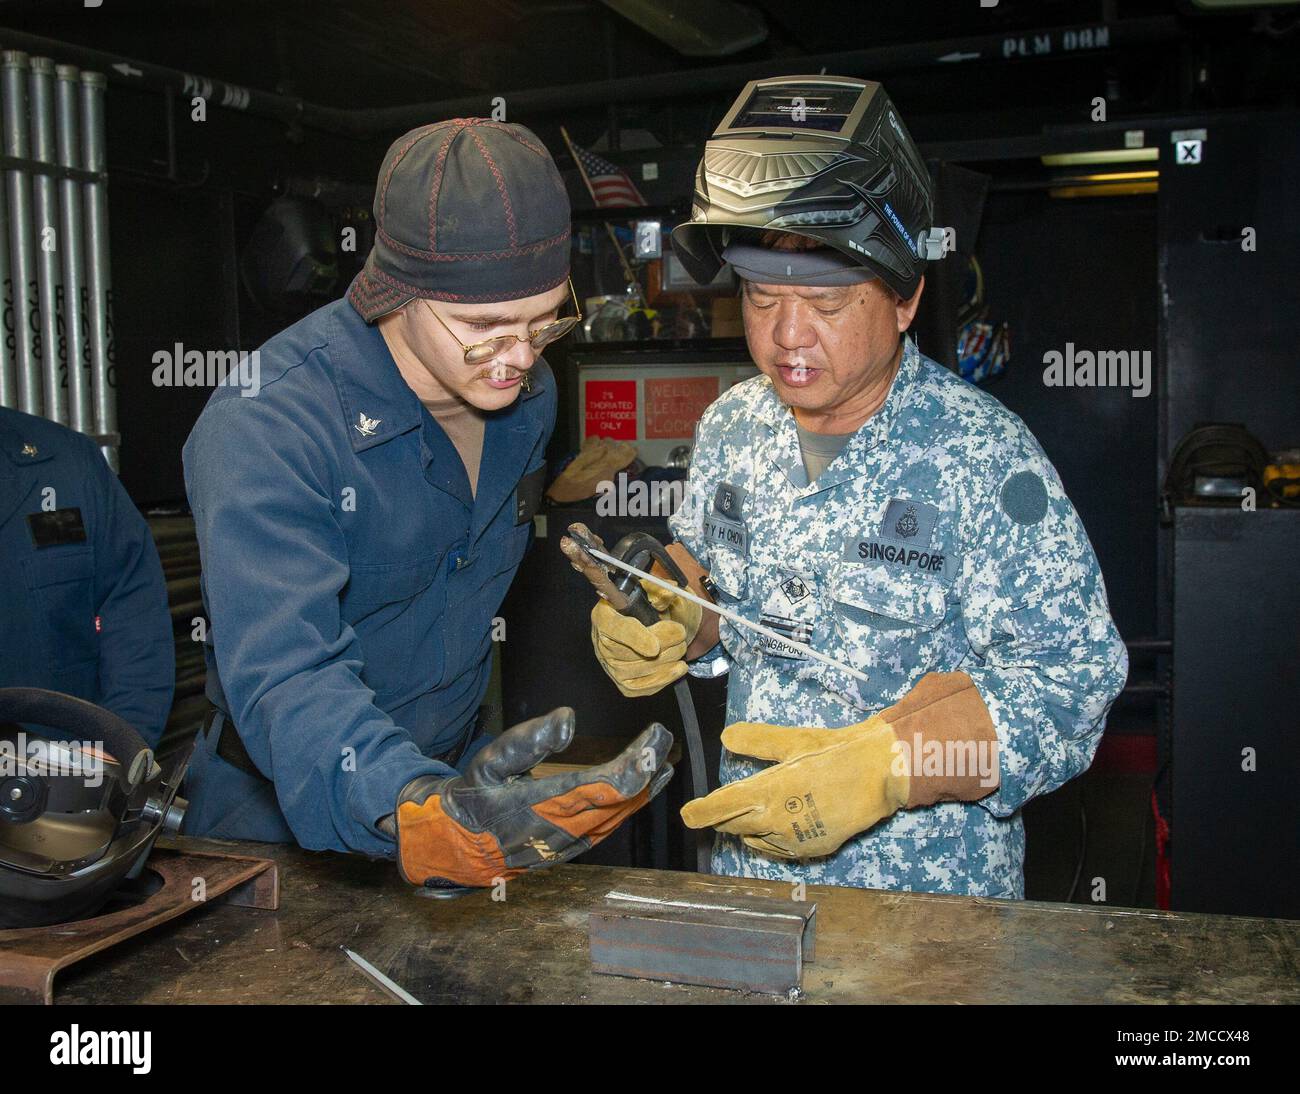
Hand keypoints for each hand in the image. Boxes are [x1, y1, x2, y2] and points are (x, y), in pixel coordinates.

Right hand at [395, 707, 672, 887]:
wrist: (460, 846)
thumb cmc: (476, 795)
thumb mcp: (488, 762)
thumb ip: (525, 741)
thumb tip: (568, 719)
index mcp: (541, 806)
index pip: (601, 787)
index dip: (633, 764)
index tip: (653, 737)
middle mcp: (562, 830)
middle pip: (618, 800)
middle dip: (646, 768)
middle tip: (664, 739)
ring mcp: (570, 843)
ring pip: (619, 815)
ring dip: (646, 787)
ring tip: (665, 757)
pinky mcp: (572, 848)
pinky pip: (610, 824)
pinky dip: (632, 803)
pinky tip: (647, 785)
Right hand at [590, 579, 701, 696]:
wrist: (655, 626)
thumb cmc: (650, 606)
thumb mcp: (654, 591)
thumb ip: (659, 590)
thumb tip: (668, 593)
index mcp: (604, 616)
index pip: (615, 630)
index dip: (635, 639)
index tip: (655, 647)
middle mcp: (601, 643)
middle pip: (627, 654)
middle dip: (661, 646)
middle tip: (681, 635)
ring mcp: (610, 666)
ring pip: (637, 672)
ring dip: (666, 661)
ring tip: (681, 648)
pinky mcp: (623, 683)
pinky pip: (641, 688)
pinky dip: (663, 679)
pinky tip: (678, 668)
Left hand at [680, 715, 905, 859]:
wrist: (880, 773)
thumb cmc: (836, 752)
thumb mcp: (794, 740)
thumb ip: (757, 742)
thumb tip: (726, 737)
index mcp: (770, 792)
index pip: (723, 808)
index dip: (702, 813)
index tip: (687, 815)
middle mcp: (778, 822)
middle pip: (735, 826)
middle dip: (723, 818)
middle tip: (712, 810)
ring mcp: (796, 839)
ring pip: (757, 839)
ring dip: (748, 827)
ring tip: (747, 812)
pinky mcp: (813, 848)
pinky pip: (780, 848)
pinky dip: (770, 838)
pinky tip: (774, 826)